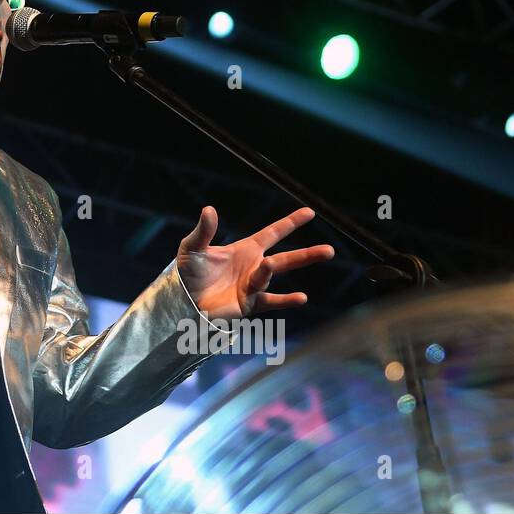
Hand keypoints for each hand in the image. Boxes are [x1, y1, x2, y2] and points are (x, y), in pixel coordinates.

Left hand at [177, 206, 334, 320]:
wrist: (183, 300)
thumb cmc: (188, 273)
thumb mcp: (193, 247)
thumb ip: (204, 230)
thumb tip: (209, 209)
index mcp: (246, 249)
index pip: (273, 233)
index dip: (290, 222)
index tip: (309, 212)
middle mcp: (255, 267)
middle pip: (286, 258)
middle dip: (307, 254)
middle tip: (329, 250)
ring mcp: (254, 286)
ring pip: (274, 275)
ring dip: (276, 268)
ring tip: (272, 263)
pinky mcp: (248, 303)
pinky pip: (270, 301)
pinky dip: (285, 300)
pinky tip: (301, 297)